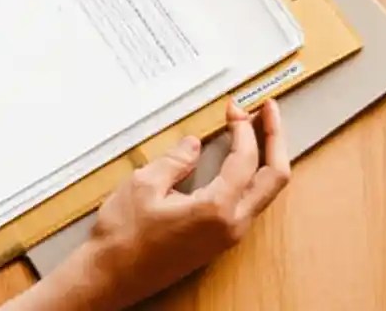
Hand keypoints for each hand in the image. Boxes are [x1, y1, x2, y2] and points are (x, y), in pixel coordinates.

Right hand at [8, 100, 290, 310]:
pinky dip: (252, 176)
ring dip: (266, 158)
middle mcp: (231, 226)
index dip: (244, 128)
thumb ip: (176, 160)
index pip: (245, 159)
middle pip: (275, 177)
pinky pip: (250, 204)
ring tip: (257, 130)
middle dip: (275, 139)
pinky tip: (240, 161)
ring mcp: (228, 237)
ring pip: (266, 192)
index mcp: (216, 210)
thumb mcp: (144, 184)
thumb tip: (194, 144)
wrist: (109, 277)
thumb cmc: (122, 236)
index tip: (235, 108)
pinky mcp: (219, 242)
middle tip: (269, 110)